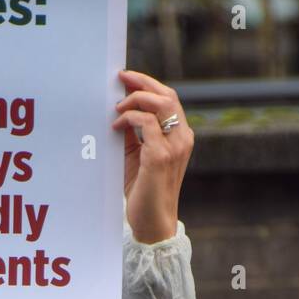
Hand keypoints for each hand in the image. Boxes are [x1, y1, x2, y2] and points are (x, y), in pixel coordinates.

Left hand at [111, 70, 192, 243]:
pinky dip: (128, 119)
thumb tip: (118, 108)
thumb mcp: (138, 154)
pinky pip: (146, 123)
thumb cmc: (144, 188)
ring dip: (134, 100)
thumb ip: (134, 133)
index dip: (148, 84)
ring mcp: (174, 146)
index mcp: (180, 135)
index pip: (169, 98)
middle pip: (167, 95)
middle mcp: (182, 138)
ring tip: (116, 108)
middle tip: (120, 79)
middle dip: (141, 82)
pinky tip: (115, 127)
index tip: (126, 77)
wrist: (152, 221)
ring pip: (160, 104)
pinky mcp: (161, 156)